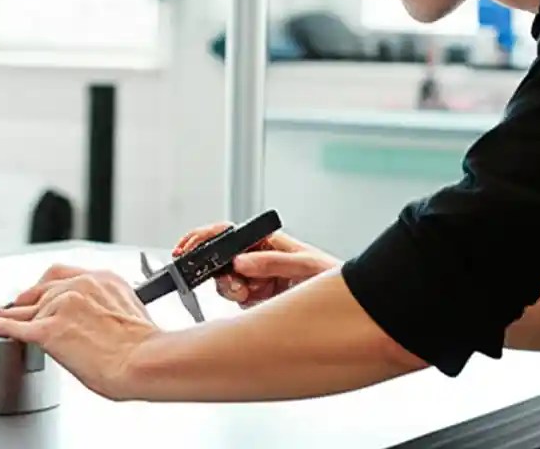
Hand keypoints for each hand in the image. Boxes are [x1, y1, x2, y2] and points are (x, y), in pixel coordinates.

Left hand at [0, 264, 159, 399]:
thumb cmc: (144, 346)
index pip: (63, 274)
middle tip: (21, 306)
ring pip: (30, 308)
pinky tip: (2, 327)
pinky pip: (18, 326)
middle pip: (42, 289)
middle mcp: (80, 286)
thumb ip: (107, 306)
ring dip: (19, 315)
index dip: (47, 284)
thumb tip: (97, 319)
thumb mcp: (131, 310)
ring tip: (9, 319)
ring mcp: (61, 306)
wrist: (142, 361)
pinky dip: (7, 326)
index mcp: (103, 279)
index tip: (40, 291)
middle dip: (29, 299)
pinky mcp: (48, 329)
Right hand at [173, 223, 338, 307]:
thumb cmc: (331, 275)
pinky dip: (236, 300)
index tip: (188, 246)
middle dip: (214, 268)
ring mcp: (254, 279)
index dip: (203, 238)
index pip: (227, 234)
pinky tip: (252, 299)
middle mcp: (256, 258)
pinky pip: (234, 299)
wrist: (352, 305)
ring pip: (223, 281)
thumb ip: (272, 262)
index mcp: (265, 241)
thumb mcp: (305, 264)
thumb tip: (242, 261)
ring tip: (248, 291)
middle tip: (220, 276)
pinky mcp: (255, 300)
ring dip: (229, 287)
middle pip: (219, 258)